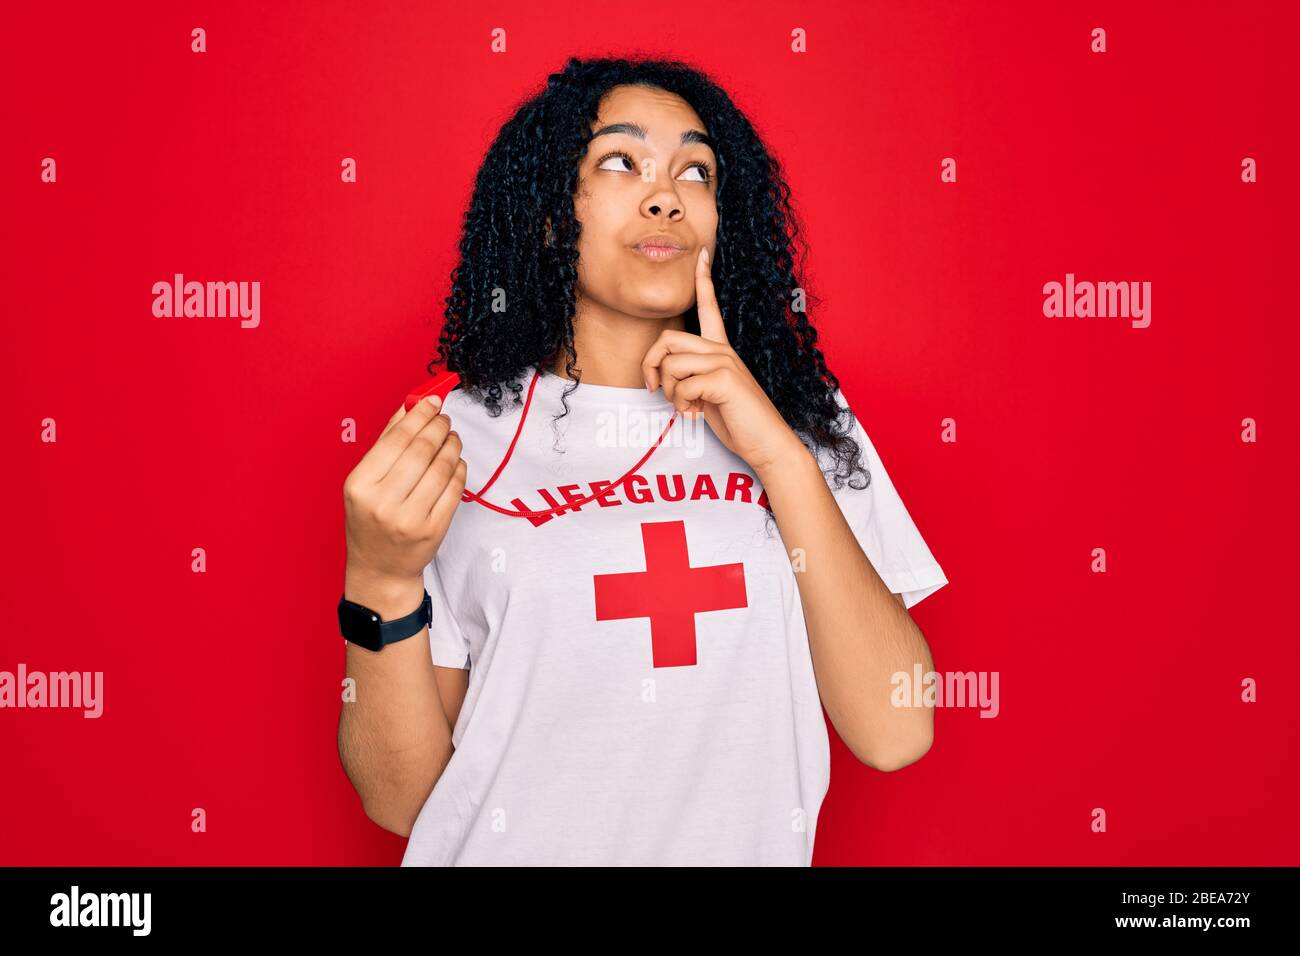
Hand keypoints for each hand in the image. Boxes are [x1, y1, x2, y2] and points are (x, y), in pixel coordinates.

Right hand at [342, 396, 466, 590]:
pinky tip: (456, 462)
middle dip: (438, 427)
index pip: (396, 439)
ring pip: (442, 468)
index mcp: (360, 485)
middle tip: (445, 419)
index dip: (419, 415)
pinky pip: (454, 490)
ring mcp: (409, 519)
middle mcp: (383, 502)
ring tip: (452, 438)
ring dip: (452, 446)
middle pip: (421, 450)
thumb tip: (409, 406)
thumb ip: (385, 442)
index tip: (433, 401)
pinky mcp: (433, 530)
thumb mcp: (365, 482)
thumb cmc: (371, 520)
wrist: (380, 568)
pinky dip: (459, 470)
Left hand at [641, 247, 806, 474]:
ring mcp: (725, 363)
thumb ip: (690, 379)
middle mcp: (723, 351)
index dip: (704, 279)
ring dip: (669, 393)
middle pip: (667, 339)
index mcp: (721, 350)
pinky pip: (682, 386)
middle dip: (650, 366)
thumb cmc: (738, 422)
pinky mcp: (724, 380)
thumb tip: (664, 380)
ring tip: (687, 408)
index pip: (710, 307)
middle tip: (654, 389)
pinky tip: (696, 415)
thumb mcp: (708, 395)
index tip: (701, 253)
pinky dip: (681, 406)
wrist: (768, 444)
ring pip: (670, 364)